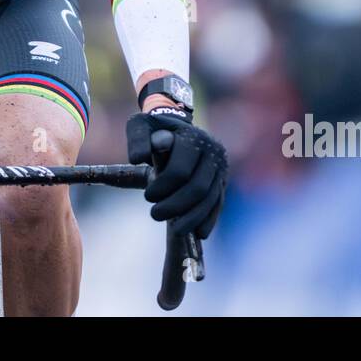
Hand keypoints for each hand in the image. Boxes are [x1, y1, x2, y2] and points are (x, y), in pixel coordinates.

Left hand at [126, 107, 226, 239]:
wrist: (176, 128)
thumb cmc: (153, 129)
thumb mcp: (140, 126)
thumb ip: (138, 141)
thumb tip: (137, 159)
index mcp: (192, 137)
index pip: (180, 170)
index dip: (163, 187)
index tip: (147, 196)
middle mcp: (212, 151)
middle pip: (198, 188)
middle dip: (176, 206)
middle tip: (155, 214)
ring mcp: (220, 167)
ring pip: (210, 199)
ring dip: (192, 218)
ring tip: (176, 231)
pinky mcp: (222, 181)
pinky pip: (218, 203)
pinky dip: (208, 219)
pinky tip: (198, 233)